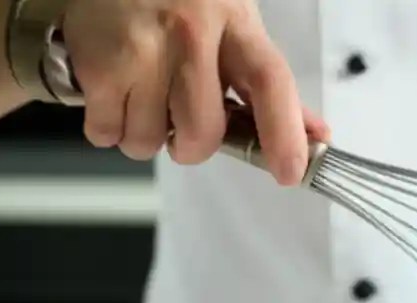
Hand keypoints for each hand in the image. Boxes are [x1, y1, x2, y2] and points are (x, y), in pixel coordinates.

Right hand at [60, 0, 329, 184]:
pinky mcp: (100, 63)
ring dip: (145, 137)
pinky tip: (114, 94)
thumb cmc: (179, 1)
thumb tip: (317, 134)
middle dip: (192, 147)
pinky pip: (108, 132)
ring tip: (142, 99)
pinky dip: (109, 129)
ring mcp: (143, 47)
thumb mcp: (233, 27)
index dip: (284, 134)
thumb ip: (270, 85)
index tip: (289, 172)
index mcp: (236, 24)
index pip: (270, 83)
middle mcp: (191, 32)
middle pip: (203, 130)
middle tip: (181, 127)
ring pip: (151, 139)